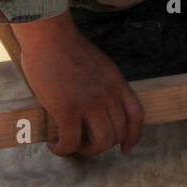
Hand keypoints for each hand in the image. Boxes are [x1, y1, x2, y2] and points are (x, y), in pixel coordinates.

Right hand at [13, 12, 144, 157]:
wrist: (50, 37)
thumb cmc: (68, 48)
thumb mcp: (100, 66)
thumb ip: (104, 86)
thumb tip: (98, 107)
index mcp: (117, 83)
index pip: (136, 115)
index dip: (134, 136)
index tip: (126, 148)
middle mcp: (108, 95)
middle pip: (118, 133)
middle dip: (102, 145)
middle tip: (85, 144)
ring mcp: (89, 103)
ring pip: (100, 142)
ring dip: (85, 150)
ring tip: (71, 144)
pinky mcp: (67, 109)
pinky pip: (71, 141)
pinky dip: (63, 149)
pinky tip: (55, 144)